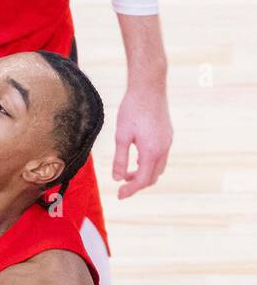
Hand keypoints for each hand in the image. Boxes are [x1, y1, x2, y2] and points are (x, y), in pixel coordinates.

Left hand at [111, 81, 172, 198]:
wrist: (149, 88)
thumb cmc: (132, 110)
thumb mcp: (121, 136)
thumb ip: (120, 159)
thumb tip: (117, 178)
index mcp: (152, 151)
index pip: (143, 180)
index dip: (131, 190)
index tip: (119, 196)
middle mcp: (164, 148)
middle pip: (153, 176)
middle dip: (138, 184)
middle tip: (122, 187)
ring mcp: (168, 141)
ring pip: (158, 167)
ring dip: (144, 174)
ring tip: (127, 174)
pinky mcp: (167, 134)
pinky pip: (160, 156)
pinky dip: (149, 163)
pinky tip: (137, 159)